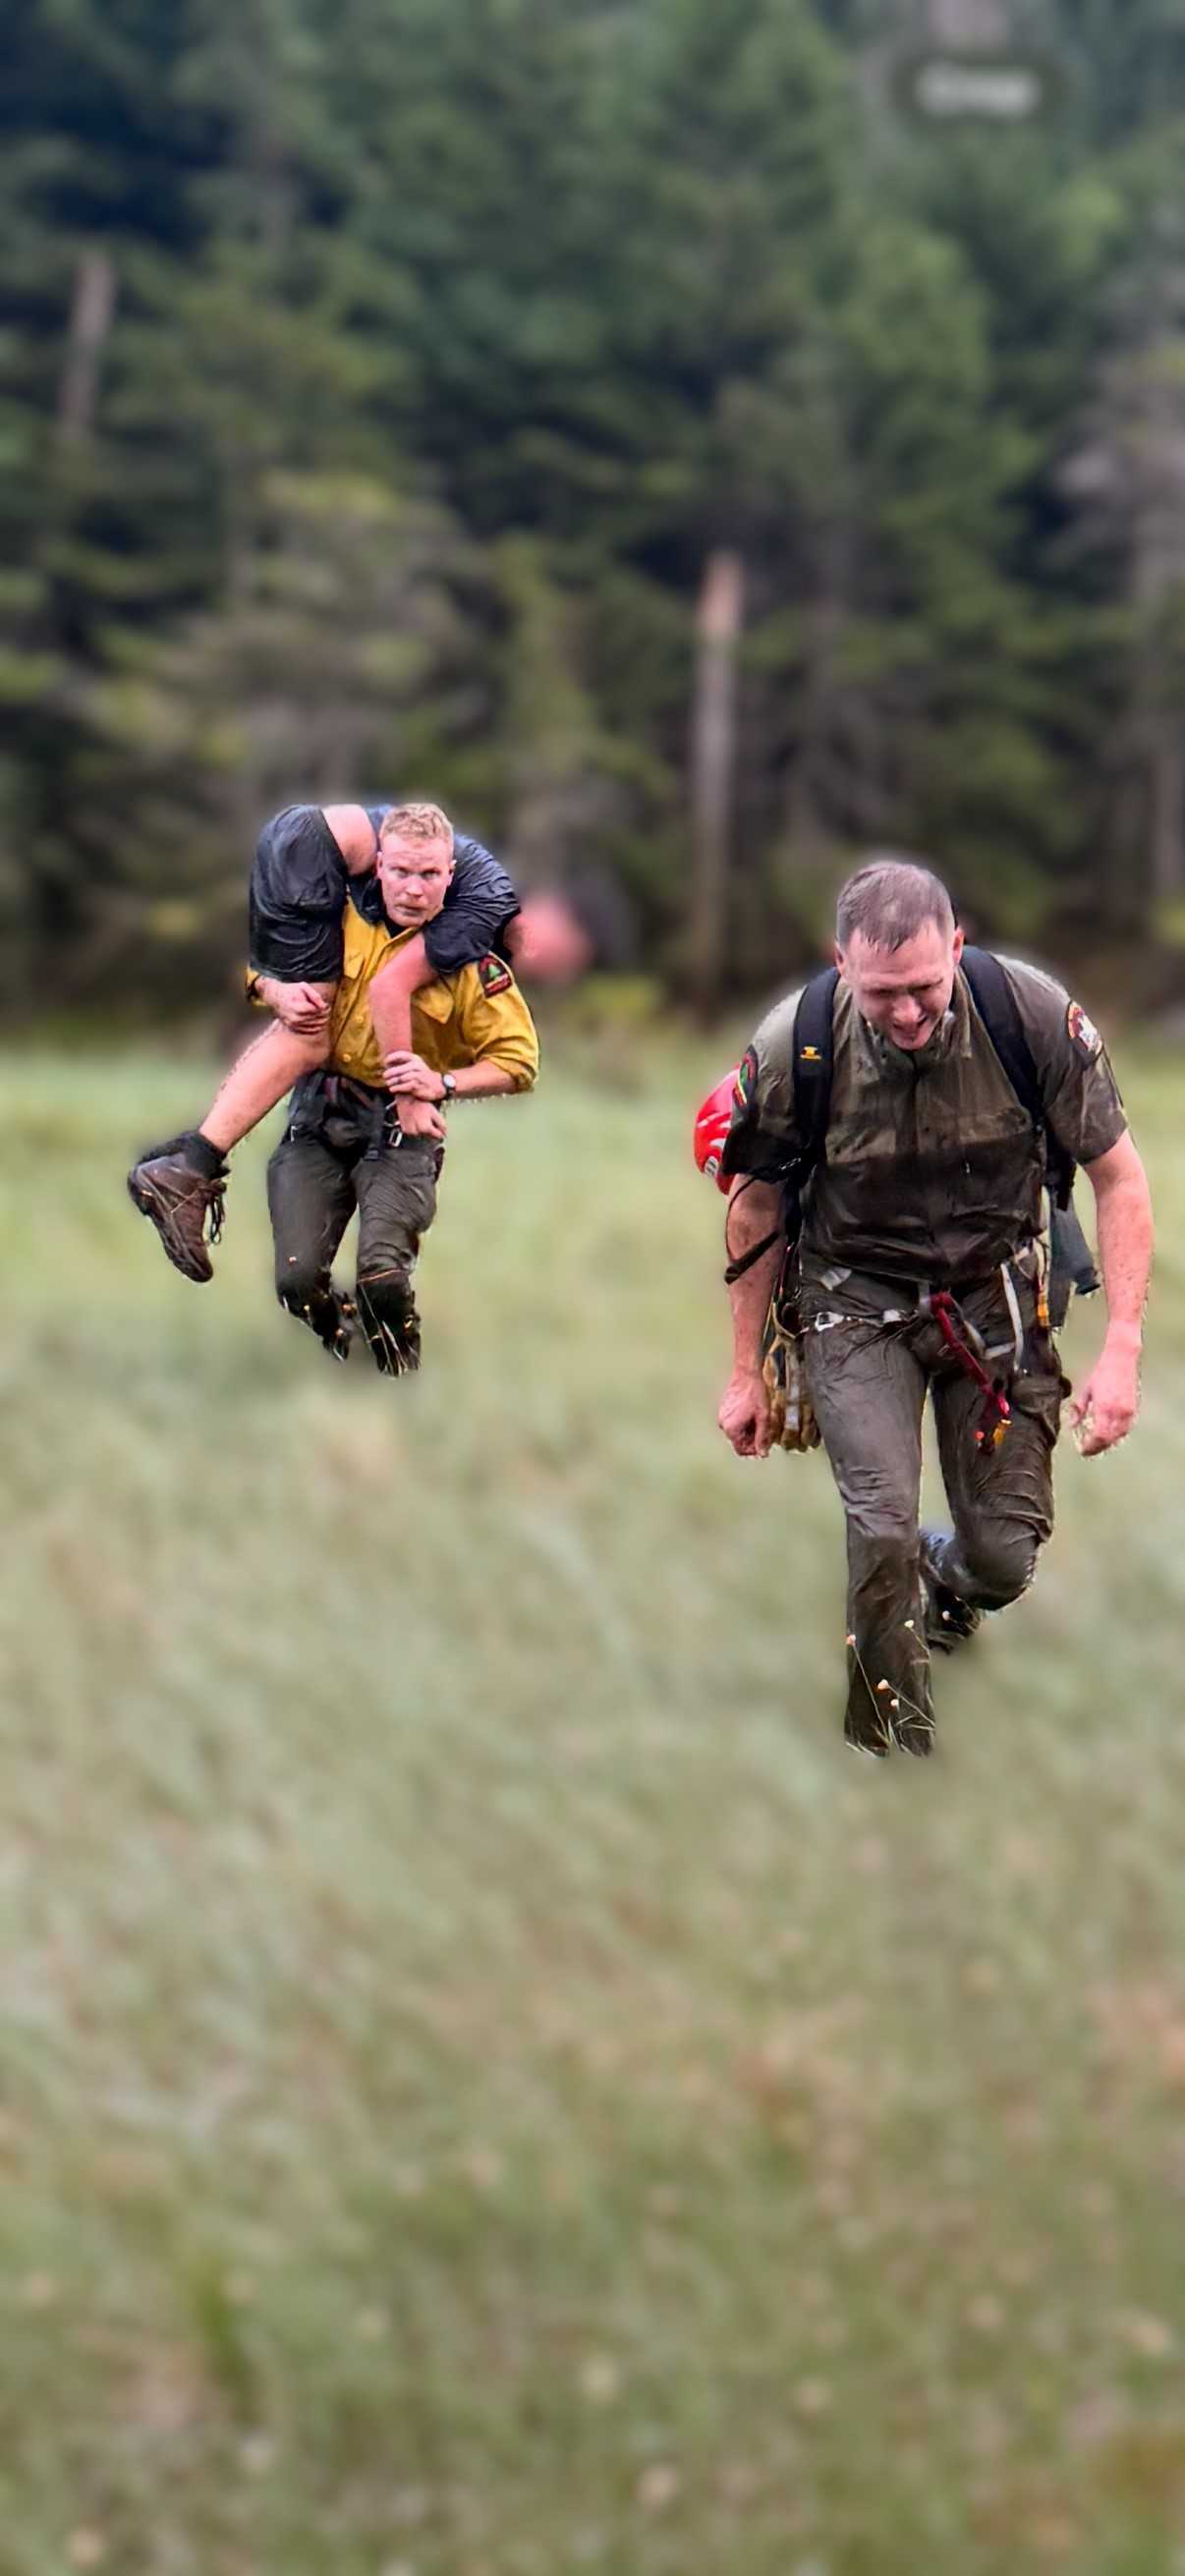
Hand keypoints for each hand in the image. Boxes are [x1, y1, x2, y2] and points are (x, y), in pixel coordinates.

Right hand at [270, 980, 331, 1037]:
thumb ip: (314, 995)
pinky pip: (308, 1031)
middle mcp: (293, 1018)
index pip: (315, 1011)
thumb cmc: (291, 990)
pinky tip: (320, 1022)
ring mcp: (292, 1024)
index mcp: (295, 1007)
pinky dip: (316, 1027)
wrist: (276, 997)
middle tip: (328, 1009)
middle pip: (315, 1019)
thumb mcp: (303, 986)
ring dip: (322, 1022)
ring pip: (313, 1027)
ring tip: (326, 1015)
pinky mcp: (292, 1028)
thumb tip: (324, 1006)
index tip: (327, 1005)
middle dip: (324, 1015)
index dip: (324, 1008)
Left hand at [384, 1049, 442, 1101]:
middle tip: (384, 1076)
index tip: (385, 1062)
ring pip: (400, 1078)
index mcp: (416, 1059)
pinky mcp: (417, 1085)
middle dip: (389, 1073)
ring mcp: (417, 1076)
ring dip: (392, 1082)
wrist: (437, 1086)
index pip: (401, 1055)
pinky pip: (403, 1086)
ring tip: (388, 1083)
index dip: (391, 1058)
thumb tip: (386, 1065)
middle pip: (398, 1069)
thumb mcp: (416, 1065)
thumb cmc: (422, 1076)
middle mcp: (417, 1066)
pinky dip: (396, 1088)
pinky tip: (393, 1089)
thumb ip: (404, 1064)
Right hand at [396, 1095, 445, 1141]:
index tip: (440, 1127)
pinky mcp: (405, 1130)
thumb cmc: (419, 1104)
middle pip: (429, 1137)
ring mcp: (410, 1132)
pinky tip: (415, 1121)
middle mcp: (417, 1132)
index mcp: (426, 1128)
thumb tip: (445, 1132)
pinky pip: (413, 1133)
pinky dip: (415, 1129)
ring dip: (423, 1131)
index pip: (438, 1136)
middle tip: (429, 1120)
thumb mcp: (434, 1112)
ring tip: (421, 1120)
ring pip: (421, 1136)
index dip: (441, 1131)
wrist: (406, 1099)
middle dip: (431, 1131)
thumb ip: (441, 1124)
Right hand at [718, 1367, 773, 1458]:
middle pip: (739, 1441)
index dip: (754, 1450)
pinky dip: (744, 1422)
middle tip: (765, 1431)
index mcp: (731, 1429)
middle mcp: (723, 1424)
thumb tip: (762, 1452)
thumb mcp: (763, 1418)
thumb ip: (762, 1437)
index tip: (764, 1446)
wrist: (747, 1374)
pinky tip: (753, 1414)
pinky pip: (734, 1422)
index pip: (741, 1450)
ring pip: (737, 1432)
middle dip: (752, 1439)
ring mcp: (722, 1416)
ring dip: (749, 1430)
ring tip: (759, 1420)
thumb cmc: (754, 1392)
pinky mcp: (724, 1409)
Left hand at [1068, 1338, 1140, 1456]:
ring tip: (1098, 1444)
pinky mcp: (1134, 1409)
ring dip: (1108, 1442)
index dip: (1090, 1446)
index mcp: (1104, 1408)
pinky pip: (1126, 1428)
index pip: (1098, 1436)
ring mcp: (1128, 1411)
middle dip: (1098, 1448)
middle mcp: (1118, 1412)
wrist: (1121, 1359)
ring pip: (1119, 1436)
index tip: (1083, 1450)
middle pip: (1109, 1439)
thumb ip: (1079, 1409)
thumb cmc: (1103, 1372)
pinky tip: (1110, 1434)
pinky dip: (1118, 1435)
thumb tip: (1073, 1424)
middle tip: (1089, 1451)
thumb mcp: (1086, 1389)